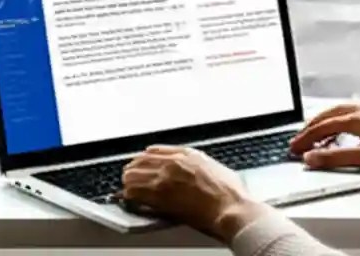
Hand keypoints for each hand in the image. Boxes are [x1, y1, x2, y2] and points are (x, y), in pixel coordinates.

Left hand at [121, 145, 273, 241]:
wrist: (230, 207)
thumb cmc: (229, 193)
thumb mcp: (213, 168)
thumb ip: (197, 165)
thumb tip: (192, 171)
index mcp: (187, 154)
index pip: (155, 151)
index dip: (145, 158)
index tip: (141, 162)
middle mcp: (173, 162)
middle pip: (140, 161)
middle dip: (134, 169)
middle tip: (130, 177)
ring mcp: (165, 178)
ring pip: (133, 175)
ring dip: (129, 182)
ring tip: (128, 189)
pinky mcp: (160, 196)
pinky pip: (134, 193)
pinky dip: (129, 196)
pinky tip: (129, 199)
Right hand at [290, 103, 359, 171]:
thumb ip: (338, 157)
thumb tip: (312, 158)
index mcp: (358, 116)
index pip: (323, 126)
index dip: (305, 138)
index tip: (293, 148)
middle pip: (327, 116)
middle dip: (310, 129)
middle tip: (297, 142)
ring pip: (338, 113)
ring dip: (323, 124)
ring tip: (313, 137)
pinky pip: (350, 116)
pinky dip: (337, 124)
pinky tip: (339, 134)